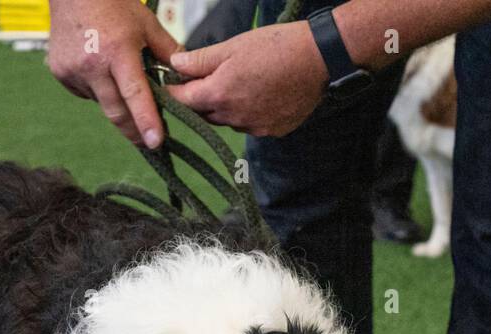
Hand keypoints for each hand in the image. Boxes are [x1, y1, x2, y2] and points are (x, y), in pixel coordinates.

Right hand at [46, 0, 179, 147]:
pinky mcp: (60, 73)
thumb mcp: (146, 23)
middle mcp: (92, 64)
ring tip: (117, 74)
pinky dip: (97, 89)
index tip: (155, 142)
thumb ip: (168, 52)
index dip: (146, 120)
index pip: (135, 94)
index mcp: (117, 51)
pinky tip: (97, 68)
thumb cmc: (113, 4)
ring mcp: (73, 71)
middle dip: (133, 130)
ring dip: (115, 100)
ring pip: (102, 103)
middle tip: (148, 141)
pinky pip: (85, 93)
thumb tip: (184, 78)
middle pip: (116, 112)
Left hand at [166, 22, 328, 136]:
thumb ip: (201, 60)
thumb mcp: (233, 46)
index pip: (184, 100)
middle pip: (205, 113)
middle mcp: (234, 117)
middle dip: (201, 99)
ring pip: (228, 120)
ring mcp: (255, 127)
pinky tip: (259, 95)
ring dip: (225, 107)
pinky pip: (251, 124)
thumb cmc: (276, 46)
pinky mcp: (273, 131)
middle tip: (206, 80)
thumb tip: (175, 65)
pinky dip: (248, 113)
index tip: (171, 84)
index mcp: (219, 94)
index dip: (175, 91)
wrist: (319, 59)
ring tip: (239, 84)